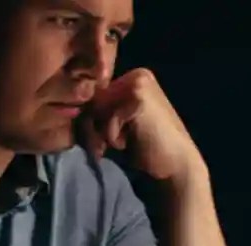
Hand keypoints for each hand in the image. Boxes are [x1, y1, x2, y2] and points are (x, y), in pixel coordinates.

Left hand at [80, 68, 205, 181]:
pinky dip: (113, 137)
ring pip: (98, 108)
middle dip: (93, 127)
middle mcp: (138, 75)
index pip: (95, 95)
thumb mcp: (120, 125)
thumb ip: (102, 111)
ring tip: (120, 145)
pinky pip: (108, 119)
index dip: (93, 120)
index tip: (101, 141)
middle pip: (93, 99)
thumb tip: (72, 107)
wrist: (177, 166)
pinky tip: (129, 143)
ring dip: (102, 134)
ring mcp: (139, 84)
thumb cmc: (147, 149)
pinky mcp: (138, 98)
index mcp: (135, 77)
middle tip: (104, 148)